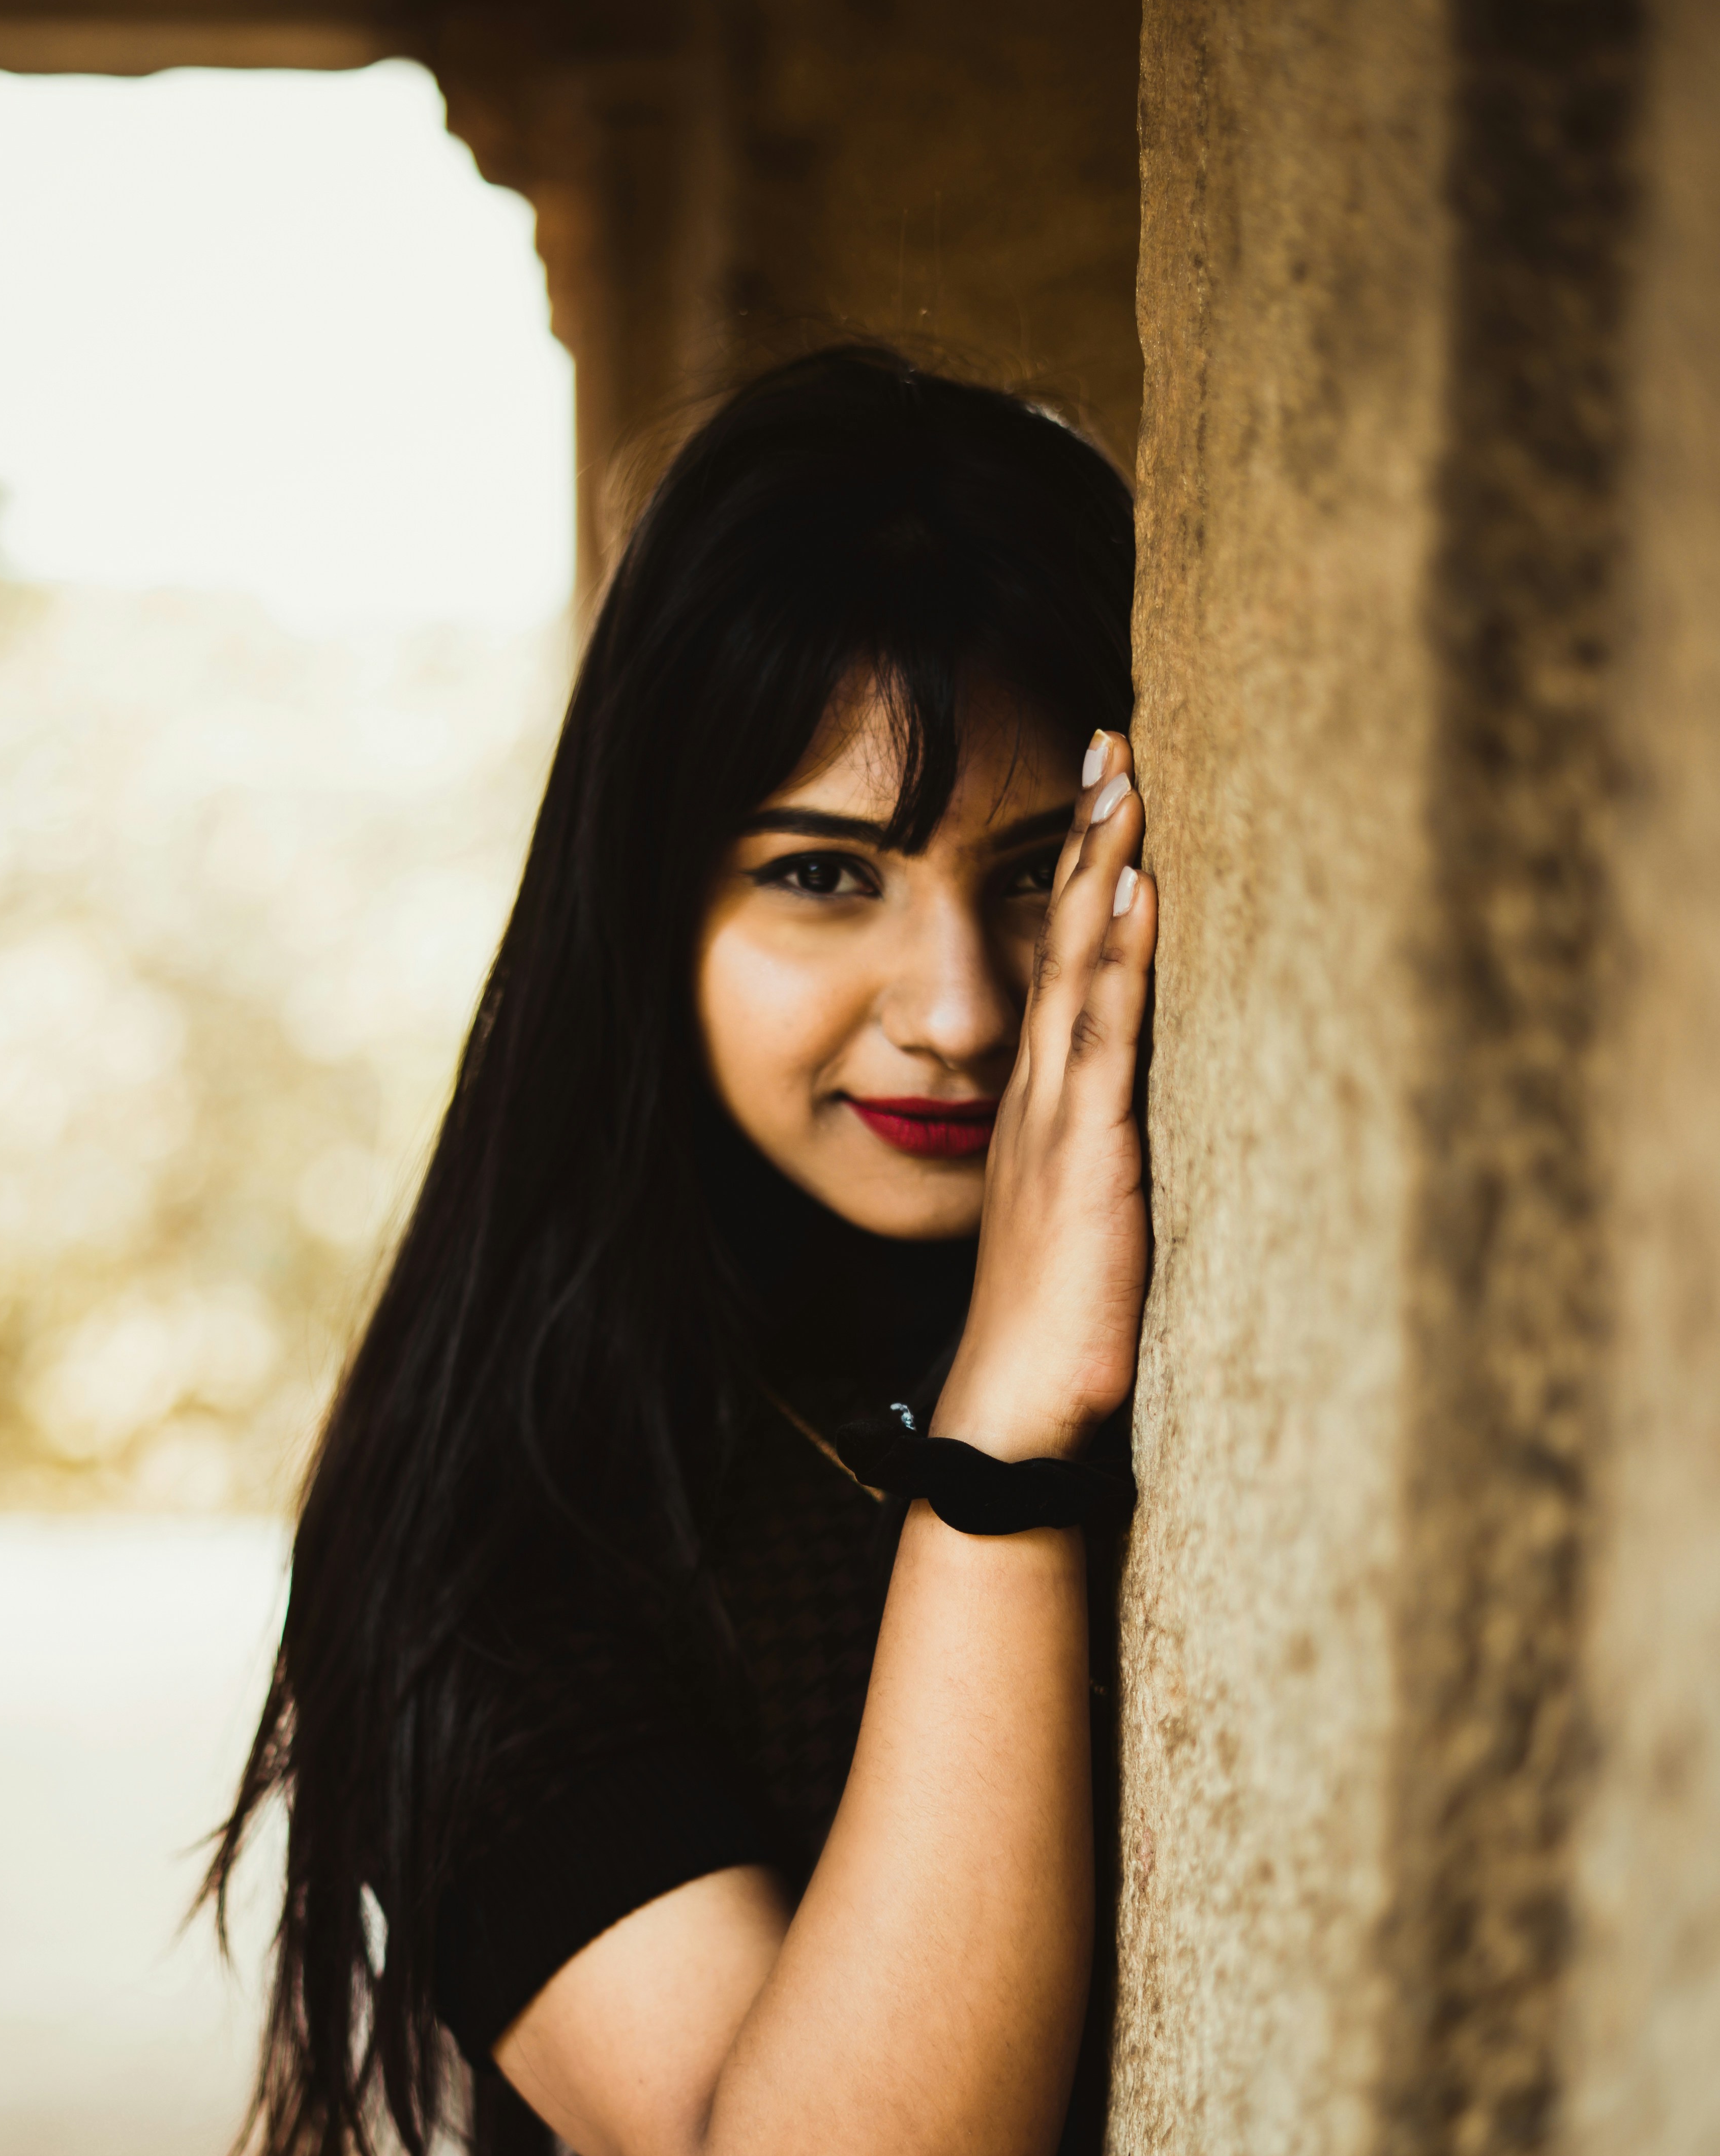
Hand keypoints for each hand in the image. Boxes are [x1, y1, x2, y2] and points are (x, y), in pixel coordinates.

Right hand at [933, 730, 1154, 1462]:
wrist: (1019, 1416)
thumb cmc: (1055, 1335)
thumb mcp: (1077, 1228)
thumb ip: (1093, 1171)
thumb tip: (1119, 1139)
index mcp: (1039, 1111)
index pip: (1060, 971)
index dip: (1079, 882)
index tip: (1101, 796)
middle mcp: (1039, 1097)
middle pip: (1064, 942)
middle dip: (1086, 838)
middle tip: (1109, 740)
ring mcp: (1056, 1118)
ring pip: (1079, 967)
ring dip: (1102, 867)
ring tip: (1122, 777)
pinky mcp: (1086, 1153)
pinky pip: (1102, 1034)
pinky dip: (1119, 956)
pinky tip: (1137, 890)